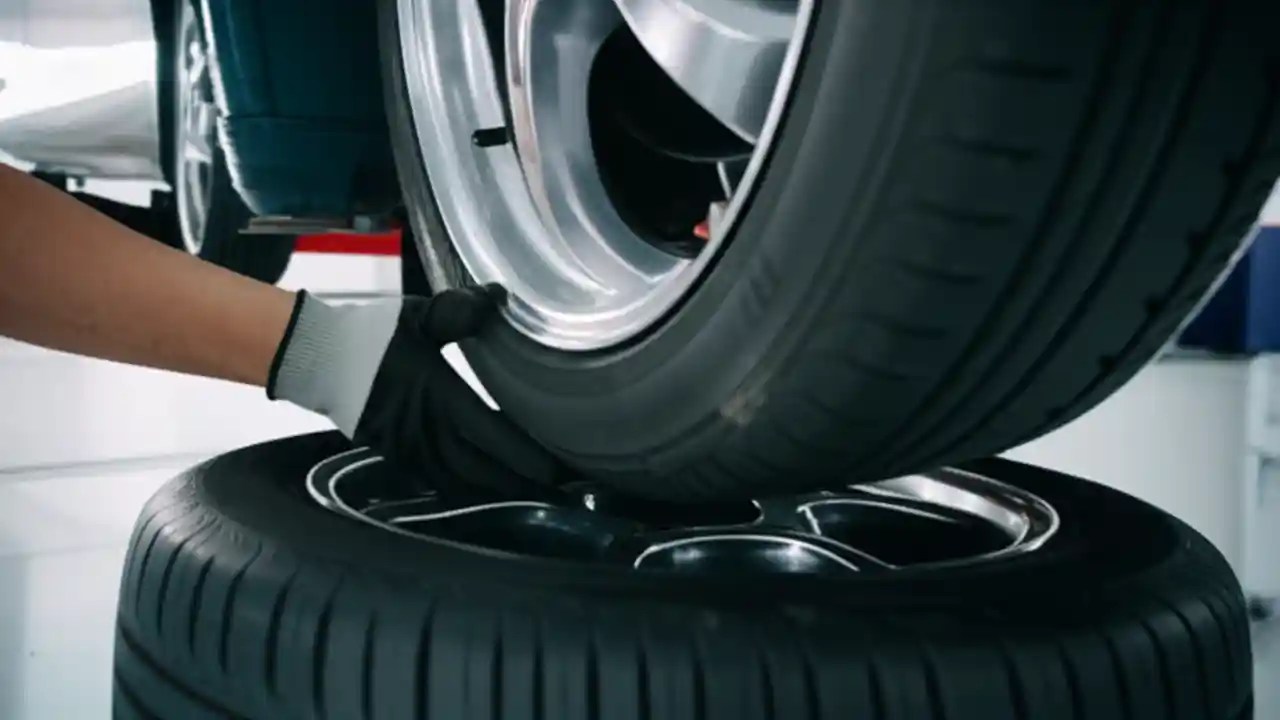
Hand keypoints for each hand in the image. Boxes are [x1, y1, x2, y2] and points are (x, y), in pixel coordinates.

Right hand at [267, 285, 563, 496]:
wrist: (317, 356)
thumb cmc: (373, 334)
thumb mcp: (421, 316)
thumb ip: (463, 310)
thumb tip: (501, 295)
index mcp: (439, 396)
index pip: (493, 435)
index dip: (527, 457)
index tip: (558, 469)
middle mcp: (427, 432)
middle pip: (484, 472)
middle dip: (522, 484)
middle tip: (559, 491)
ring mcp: (410, 450)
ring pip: (462, 484)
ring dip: (497, 493)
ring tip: (532, 497)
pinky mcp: (397, 456)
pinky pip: (439, 483)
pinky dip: (467, 491)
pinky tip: (487, 492)